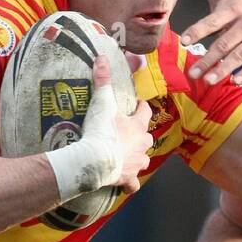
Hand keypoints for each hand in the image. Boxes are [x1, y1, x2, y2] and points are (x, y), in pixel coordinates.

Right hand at [86, 54, 151, 194]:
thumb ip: (102, 80)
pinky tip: (126, 184)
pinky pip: (133, 185)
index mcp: (138, 127)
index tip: (138, 104)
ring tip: (128, 156)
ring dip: (137, 158)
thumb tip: (101, 56)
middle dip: (141, 136)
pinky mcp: (127, 179)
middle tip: (130, 133)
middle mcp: (142, 146)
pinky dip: (130, 184)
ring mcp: (136, 164)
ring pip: (143, 161)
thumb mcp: (102, 102)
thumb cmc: (101, 131)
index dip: (142, 107)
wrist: (94, 161)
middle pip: (147, 139)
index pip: (145, 112)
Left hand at [180, 0, 241, 87]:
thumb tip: (198, 32)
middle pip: (224, 43)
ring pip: (240, 55)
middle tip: (192, 74)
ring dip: (222, 70)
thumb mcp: (238, 2)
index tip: (184, 42)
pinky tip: (235, 81)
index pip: (213, 21)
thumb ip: (219, 14)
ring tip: (208, 81)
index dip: (198, 31)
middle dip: (207, 60)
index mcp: (237, 7)